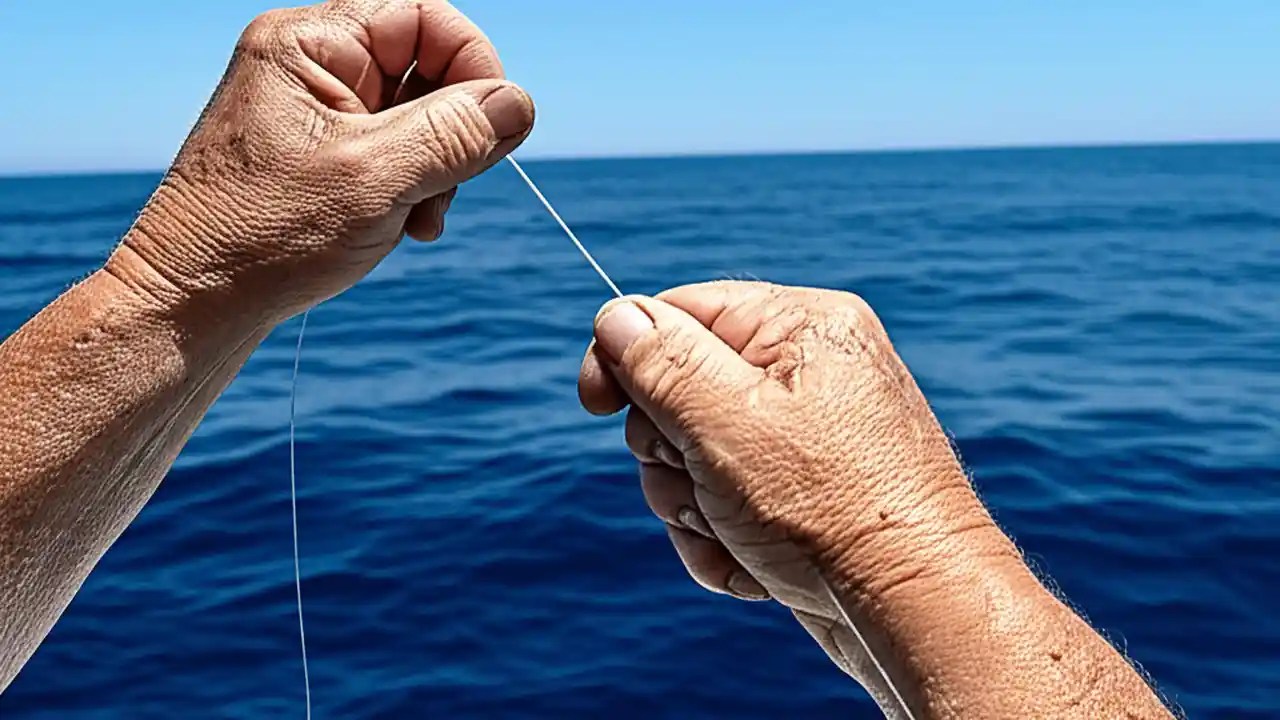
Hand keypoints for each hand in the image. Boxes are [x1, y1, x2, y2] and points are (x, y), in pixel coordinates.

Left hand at [107, 0, 533, 326]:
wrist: (188, 307)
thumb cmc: (261, 239)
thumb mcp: (376, 179)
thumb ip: (455, 133)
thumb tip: (520, 102)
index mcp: (309, 44)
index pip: (424, 17)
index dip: (474, 64)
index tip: (493, 127)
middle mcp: (310, 66)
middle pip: (426, 68)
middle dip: (453, 132)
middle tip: (444, 191)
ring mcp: (314, 113)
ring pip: (417, 119)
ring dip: (436, 171)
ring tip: (416, 220)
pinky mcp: (318, 157)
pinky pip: (393, 155)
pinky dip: (413, 190)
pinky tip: (402, 228)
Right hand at [578, 282, 1019, 679]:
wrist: (916, 612)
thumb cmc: (833, 511)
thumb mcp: (727, 423)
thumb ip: (663, 364)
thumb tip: (616, 316)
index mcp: (802, 327)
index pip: (681, 312)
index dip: (625, 355)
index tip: (593, 405)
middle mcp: (807, 374)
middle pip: (677, 392)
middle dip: (670, 452)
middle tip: (702, 482)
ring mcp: (806, 439)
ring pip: (694, 459)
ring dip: (693, 508)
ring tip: (736, 534)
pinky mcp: (803, 496)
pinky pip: (725, 505)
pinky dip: (723, 541)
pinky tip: (752, 568)